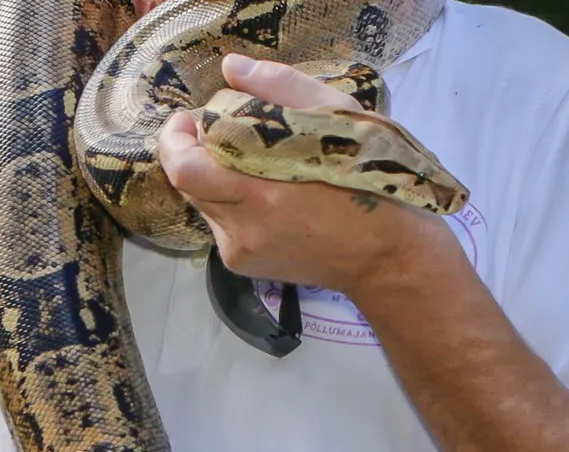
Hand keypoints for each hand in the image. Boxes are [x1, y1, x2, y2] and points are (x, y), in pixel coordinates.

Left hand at [157, 53, 451, 294]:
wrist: (391, 258)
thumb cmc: (373, 181)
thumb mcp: (340, 120)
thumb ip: (282, 89)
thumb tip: (233, 69)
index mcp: (262, 196)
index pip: (185, 170)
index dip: (176, 139)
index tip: (191, 118)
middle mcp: (243, 230)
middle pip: (188, 185)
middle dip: (195, 153)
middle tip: (222, 133)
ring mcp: (242, 252)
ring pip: (204, 203)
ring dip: (217, 178)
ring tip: (255, 165)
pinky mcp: (246, 266)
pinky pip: (221, 224)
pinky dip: (232, 202)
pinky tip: (268, 195)